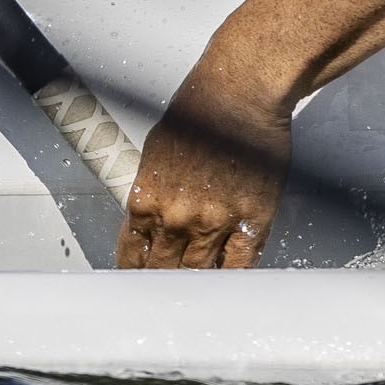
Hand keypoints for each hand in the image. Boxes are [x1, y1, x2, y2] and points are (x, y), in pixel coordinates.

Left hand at [119, 78, 288, 268]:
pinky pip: (240, 264)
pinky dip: (231, 275)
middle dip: (162, 277)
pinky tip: (226, 279)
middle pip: (163, 269)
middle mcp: (176, 219)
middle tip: (164, 285)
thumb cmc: (197, 112)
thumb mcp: (154, 153)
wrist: (237, 96)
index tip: (138, 275)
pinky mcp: (252, 222)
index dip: (135, 269)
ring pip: (200, 273)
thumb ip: (150, 192)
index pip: (132, 254)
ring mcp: (215, 223)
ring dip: (195, 281)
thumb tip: (148, 216)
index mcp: (146, 201)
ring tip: (194, 288)